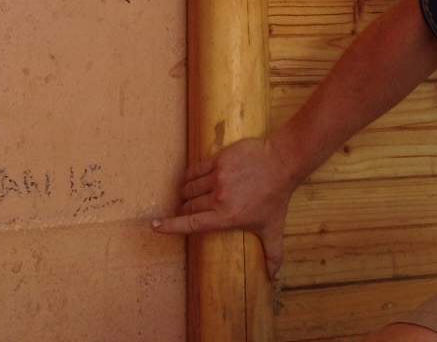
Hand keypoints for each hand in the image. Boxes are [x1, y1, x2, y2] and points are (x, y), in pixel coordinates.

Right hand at [152, 136, 293, 278]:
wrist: (281, 163)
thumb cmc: (276, 197)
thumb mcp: (273, 228)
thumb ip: (273, 254)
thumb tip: (273, 276)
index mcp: (227, 217)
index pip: (191, 224)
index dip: (170, 226)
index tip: (154, 226)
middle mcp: (219, 198)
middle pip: (189, 205)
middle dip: (183, 210)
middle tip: (185, 210)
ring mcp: (218, 177)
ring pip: (189, 187)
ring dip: (185, 193)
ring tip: (189, 195)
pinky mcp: (218, 160)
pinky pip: (195, 169)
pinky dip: (189, 176)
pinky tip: (189, 179)